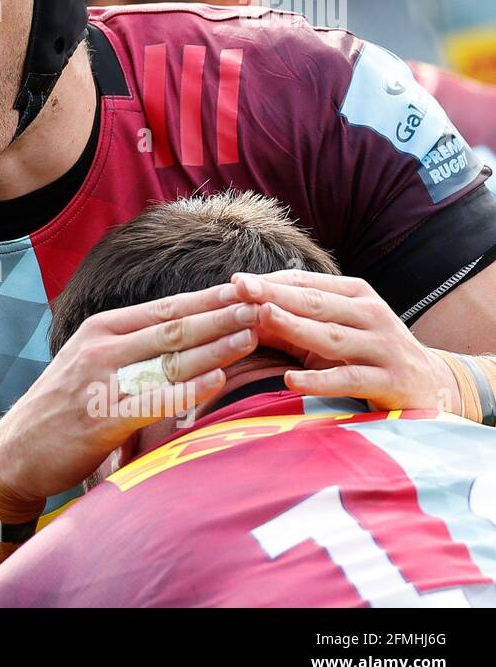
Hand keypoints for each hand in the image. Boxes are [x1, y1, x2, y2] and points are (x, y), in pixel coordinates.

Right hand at [0, 282, 258, 501]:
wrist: (15, 451)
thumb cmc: (60, 407)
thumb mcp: (87, 361)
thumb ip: (128, 347)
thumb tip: (182, 333)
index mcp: (100, 329)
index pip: (164, 308)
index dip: (207, 298)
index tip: (245, 289)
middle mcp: (101, 348)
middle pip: (173, 327)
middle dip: (220, 314)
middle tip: (261, 303)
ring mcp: (101, 382)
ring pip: (169, 358)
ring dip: (215, 345)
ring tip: (251, 334)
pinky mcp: (103, 418)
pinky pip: (154, 400)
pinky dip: (189, 389)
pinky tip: (218, 380)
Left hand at [231, 270, 458, 412]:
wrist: (431, 385)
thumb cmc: (366, 352)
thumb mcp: (335, 329)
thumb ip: (293, 321)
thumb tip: (239, 312)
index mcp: (356, 295)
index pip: (307, 284)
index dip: (271, 282)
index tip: (235, 281)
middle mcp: (371, 315)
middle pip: (316, 304)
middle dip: (276, 295)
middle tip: (239, 288)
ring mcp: (383, 347)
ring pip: (331, 336)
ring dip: (294, 326)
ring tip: (261, 317)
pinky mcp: (390, 381)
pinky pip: (349, 380)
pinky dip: (319, 380)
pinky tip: (290, 380)